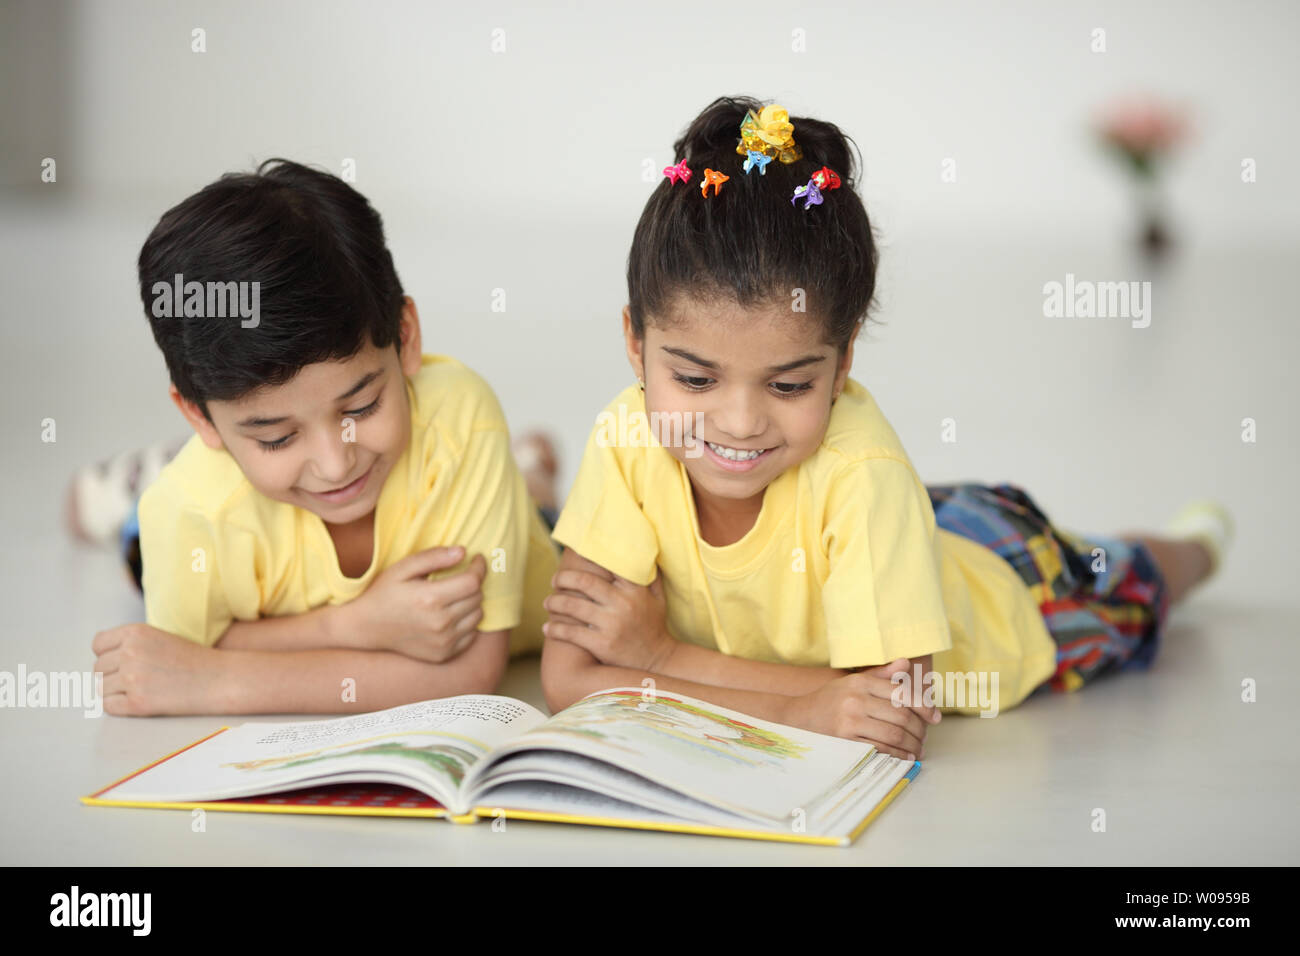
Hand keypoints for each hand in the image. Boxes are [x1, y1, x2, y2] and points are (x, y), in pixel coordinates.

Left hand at [92, 623, 224, 715]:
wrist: (218, 678)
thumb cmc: (190, 659)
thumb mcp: (158, 637)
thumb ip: (129, 643)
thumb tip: (100, 661)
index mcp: (135, 632)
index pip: (98, 645)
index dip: (106, 655)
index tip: (119, 662)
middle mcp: (130, 653)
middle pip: (97, 668)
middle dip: (111, 675)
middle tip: (136, 679)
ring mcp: (133, 678)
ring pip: (99, 688)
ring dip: (114, 691)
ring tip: (139, 689)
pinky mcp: (137, 702)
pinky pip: (108, 706)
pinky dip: (119, 706)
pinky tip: (139, 700)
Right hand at [347, 546, 486, 662]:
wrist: (367, 628)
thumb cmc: (385, 593)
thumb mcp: (403, 568)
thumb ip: (433, 557)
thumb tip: (462, 552)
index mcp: (430, 599)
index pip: (473, 582)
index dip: (479, 567)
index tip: (477, 559)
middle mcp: (440, 623)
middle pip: (477, 598)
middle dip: (473, 583)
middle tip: (461, 576)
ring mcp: (443, 642)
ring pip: (478, 616)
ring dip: (472, 602)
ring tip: (455, 596)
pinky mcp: (444, 654)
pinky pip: (471, 635)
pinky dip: (467, 622)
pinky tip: (451, 615)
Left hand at [542, 567, 675, 671]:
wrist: (657, 661)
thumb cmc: (654, 625)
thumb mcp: (658, 598)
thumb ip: (650, 575)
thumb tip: (643, 551)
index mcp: (635, 589)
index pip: (608, 565)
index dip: (588, 557)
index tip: (575, 555)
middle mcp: (623, 604)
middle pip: (584, 582)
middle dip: (563, 578)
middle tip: (555, 580)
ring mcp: (612, 625)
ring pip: (573, 606)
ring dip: (554, 602)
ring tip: (548, 603)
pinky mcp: (602, 644)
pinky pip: (571, 633)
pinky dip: (555, 629)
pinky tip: (547, 629)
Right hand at [778, 659, 935, 757]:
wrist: (798, 718)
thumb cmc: (829, 700)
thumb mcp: (853, 682)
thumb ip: (881, 675)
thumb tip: (906, 663)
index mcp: (861, 682)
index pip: (902, 692)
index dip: (924, 706)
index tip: (935, 718)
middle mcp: (856, 698)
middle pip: (901, 715)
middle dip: (919, 730)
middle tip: (925, 738)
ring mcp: (849, 720)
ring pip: (894, 734)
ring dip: (912, 745)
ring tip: (918, 749)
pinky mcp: (845, 740)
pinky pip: (881, 749)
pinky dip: (898, 755)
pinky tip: (905, 756)